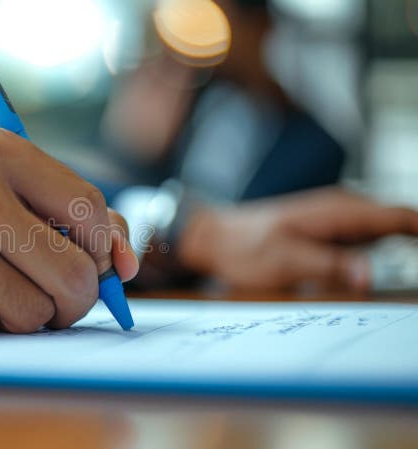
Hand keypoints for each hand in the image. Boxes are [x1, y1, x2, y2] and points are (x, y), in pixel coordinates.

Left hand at [177, 188, 417, 290]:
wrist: (214, 236)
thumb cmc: (245, 248)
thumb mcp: (285, 261)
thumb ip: (329, 266)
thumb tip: (368, 276)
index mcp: (338, 212)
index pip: (399, 217)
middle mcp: (343, 208)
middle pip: (398, 221)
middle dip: (417, 241)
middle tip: (417, 276)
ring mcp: (336, 216)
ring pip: (385, 228)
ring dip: (404, 243)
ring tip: (410, 272)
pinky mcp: (327, 227)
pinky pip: (367, 234)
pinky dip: (383, 246)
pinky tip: (382, 265)